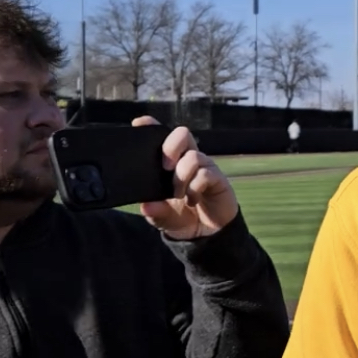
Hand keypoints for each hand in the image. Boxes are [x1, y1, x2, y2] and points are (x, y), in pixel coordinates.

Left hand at [131, 117, 237, 238]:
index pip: (162, 137)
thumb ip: (155, 212)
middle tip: (165, 167)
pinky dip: (195, 188)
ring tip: (178, 195)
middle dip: (170, 146)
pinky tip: (192, 200)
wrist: (206, 233)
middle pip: (182, 134)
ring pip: (193, 156)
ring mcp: (204, 167)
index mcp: (170, 163)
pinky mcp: (218, 178)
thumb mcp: (162, 218)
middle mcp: (188, 159)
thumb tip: (146, 206)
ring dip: (182, 176)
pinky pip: (206, 173)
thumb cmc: (182, 217)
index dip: (152, 127)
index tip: (140, 123)